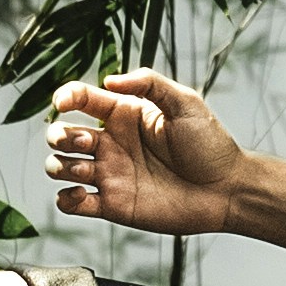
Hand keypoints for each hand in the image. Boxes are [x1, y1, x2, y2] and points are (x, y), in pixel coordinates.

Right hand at [42, 69, 248, 232]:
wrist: (226, 190)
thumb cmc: (210, 145)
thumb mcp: (185, 102)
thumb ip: (149, 83)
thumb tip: (109, 80)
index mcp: (124, 114)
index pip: (82, 99)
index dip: (65, 96)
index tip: (63, 102)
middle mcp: (112, 143)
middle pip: (62, 134)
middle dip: (60, 135)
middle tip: (86, 143)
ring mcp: (109, 175)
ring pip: (59, 167)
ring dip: (60, 166)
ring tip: (88, 171)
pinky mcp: (112, 205)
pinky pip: (71, 204)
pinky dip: (65, 200)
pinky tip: (82, 195)